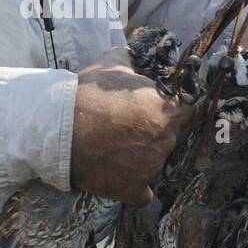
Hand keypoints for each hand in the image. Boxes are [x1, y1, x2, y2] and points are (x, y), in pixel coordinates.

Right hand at [70, 46, 194, 204]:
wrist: (59, 129)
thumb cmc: (88, 94)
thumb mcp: (111, 64)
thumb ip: (132, 59)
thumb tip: (137, 54)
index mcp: (168, 110)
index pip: (187, 110)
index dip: (171, 109)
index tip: (154, 109)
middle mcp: (166, 140)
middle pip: (171, 137)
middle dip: (155, 131)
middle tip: (129, 126)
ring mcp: (152, 168)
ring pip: (156, 162)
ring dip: (143, 156)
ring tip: (116, 148)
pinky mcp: (133, 189)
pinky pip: (143, 194)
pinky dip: (136, 187)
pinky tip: (122, 175)